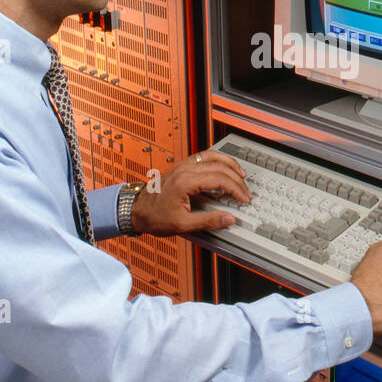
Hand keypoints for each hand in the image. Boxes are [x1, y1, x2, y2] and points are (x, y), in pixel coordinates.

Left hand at [128, 150, 251, 236]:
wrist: (137, 211)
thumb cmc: (155, 217)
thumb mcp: (183, 225)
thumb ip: (209, 221)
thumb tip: (229, 219)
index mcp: (185, 182)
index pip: (219, 179)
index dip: (235, 189)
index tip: (243, 199)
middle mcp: (184, 170)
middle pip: (219, 167)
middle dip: (236, 180)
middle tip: (245, 193)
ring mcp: (182, 166)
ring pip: (212, 156)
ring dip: (229, 164)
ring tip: (241, 174)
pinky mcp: (181, 167)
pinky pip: (203, 156)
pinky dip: (217, 159)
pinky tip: (224, 166)